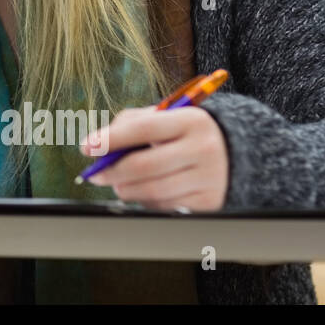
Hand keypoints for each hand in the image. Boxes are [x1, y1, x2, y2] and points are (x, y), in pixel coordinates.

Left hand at [79, 105, 228, 210]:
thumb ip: (132, 123)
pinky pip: (165, 207)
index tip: (86, 147)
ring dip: (125, 190)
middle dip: (111, 172)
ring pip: (151, 191)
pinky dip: (146, 201)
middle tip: (95, 174)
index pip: (142, 129)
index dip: (110, 139)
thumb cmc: (187, 132)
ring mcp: (208, 178)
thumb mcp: (167, 117)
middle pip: (144, 166)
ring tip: (118, 183)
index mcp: (190, 120)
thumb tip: (99, 145)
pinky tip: (144, 191)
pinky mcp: (209, 202)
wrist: (238, 153)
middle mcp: (203, 149)